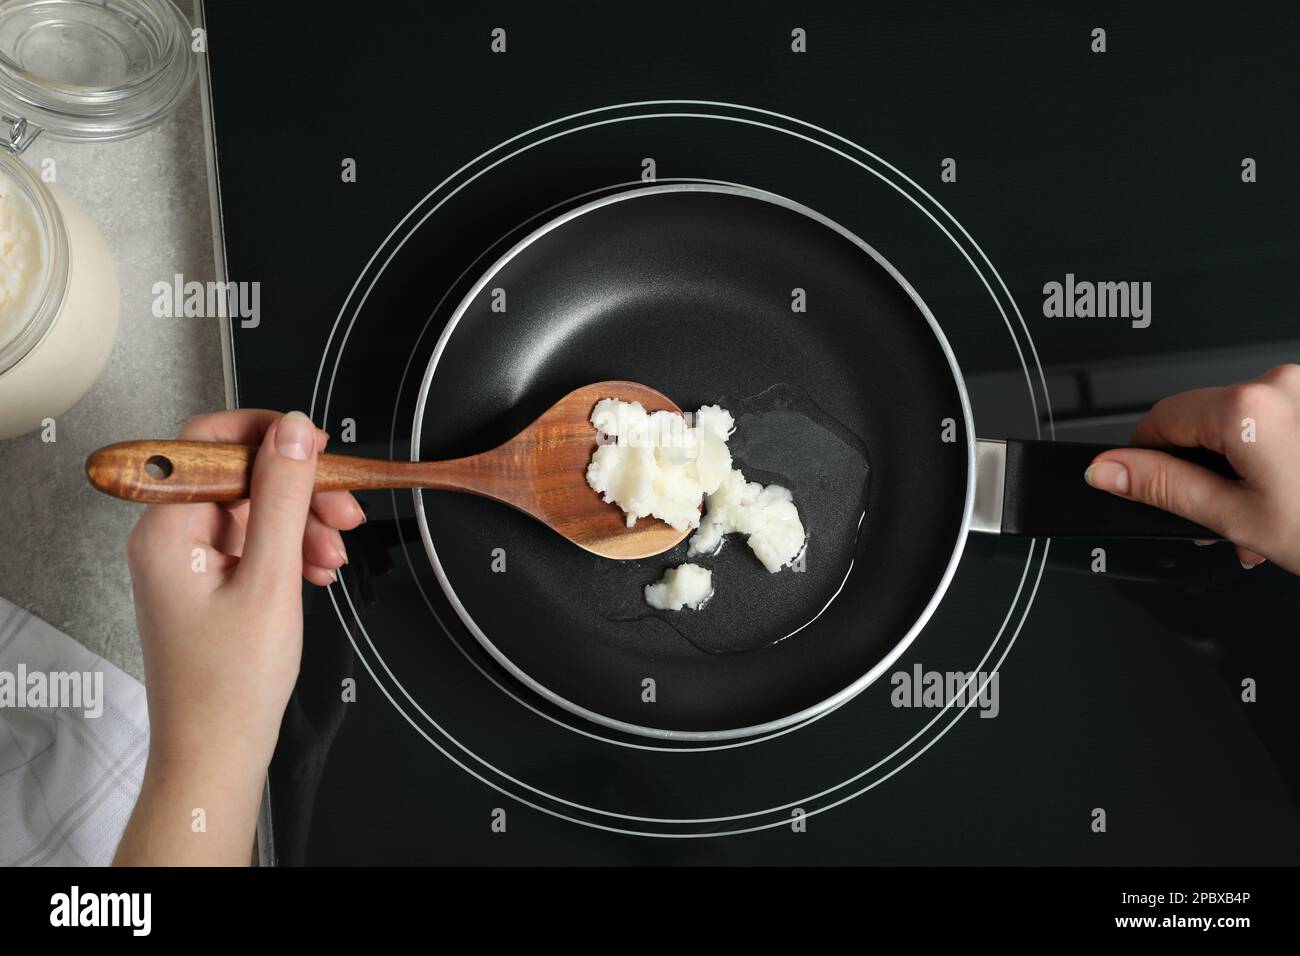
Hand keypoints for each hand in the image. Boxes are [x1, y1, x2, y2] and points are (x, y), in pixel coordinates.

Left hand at [114, 410, 363, 864]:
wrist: (215, 752)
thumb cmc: (230, 684)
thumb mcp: (270, 579)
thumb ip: (282, 497)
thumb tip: (293, 430)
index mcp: (167, 528)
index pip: (210, 440)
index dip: (269, 433)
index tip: (318, 445)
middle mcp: (168, 536)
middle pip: (240, 475)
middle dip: (299, 487)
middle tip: (346, 508)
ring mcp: (186, 560)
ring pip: (253, 509)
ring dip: (301, 522)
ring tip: (335, 554)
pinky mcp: (205, 581)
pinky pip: (252, 542)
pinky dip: (290, 549)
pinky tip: (317, 571)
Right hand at [1084, 363, 1299, 573]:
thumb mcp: (1235, 518)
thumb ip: (1162, 488)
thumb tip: (1107, 470)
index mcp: (1248, 407)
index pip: (1161, 418)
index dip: (1141, 458)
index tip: (1136, 485)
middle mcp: (1281, 384)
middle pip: (1204, 421)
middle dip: (1199, 471)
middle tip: (1211, 523)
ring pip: (1244, 426)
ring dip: (1239, 470)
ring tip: (1259, 526)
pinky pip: (1280, 424)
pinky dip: (1272, 459)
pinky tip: (1286, 502)